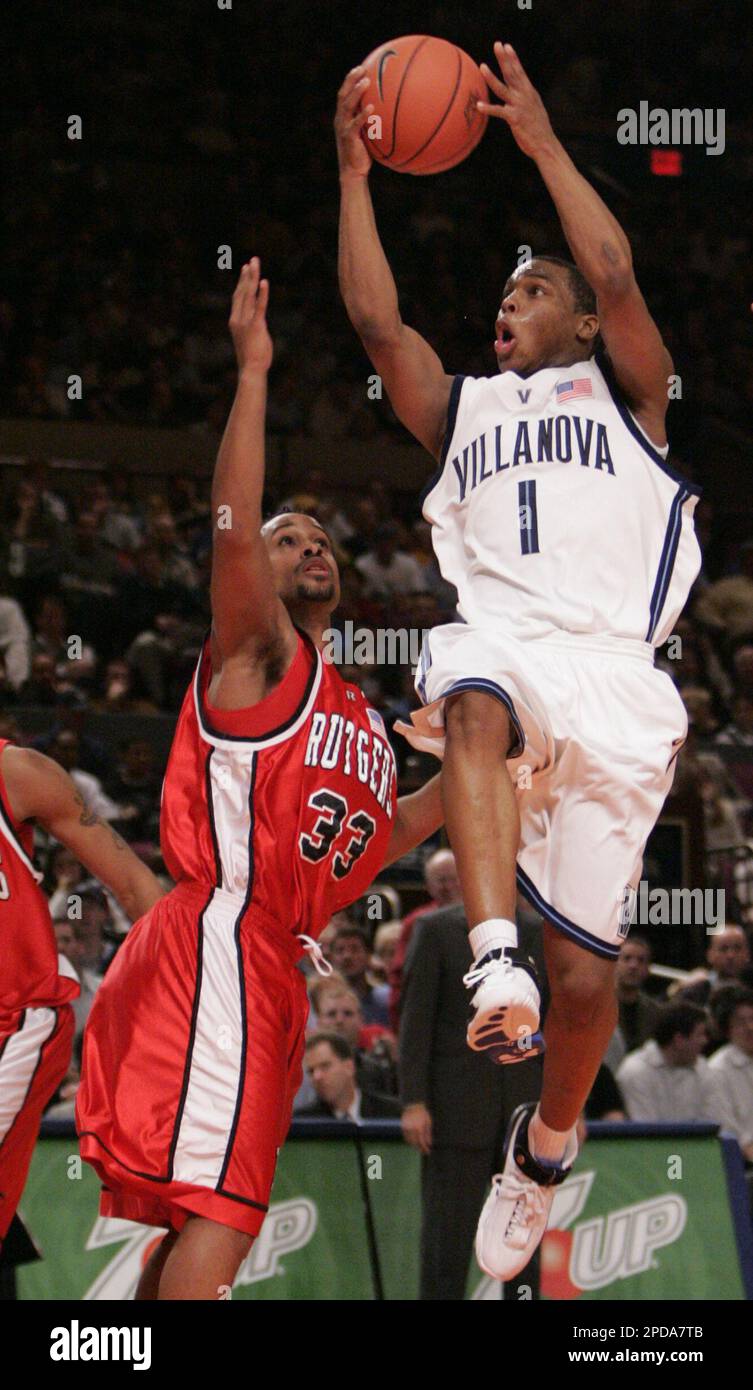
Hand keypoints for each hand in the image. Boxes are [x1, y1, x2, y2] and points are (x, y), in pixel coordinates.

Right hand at [229, 258, 272, 373]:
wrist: (251, 370)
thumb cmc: (252, 359)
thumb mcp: (250, 339)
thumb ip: (252, 327)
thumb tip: (257, 323)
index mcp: (235, 321)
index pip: (238, 297)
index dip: (242, 282)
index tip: (245, 269)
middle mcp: (238, 318)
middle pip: (242, 291)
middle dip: (247, 275)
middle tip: (252, 260)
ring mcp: (246, 321)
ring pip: (249, 294)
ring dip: (253, 277)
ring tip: (255, 264)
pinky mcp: (256, 326)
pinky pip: (259, 306)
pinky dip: (262, 293)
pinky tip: (264, 282)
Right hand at [334, 66, 373, 179]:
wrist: (354, 172)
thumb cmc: (364, 153)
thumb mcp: (367, 134)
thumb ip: (373, 121)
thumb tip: (392, 111)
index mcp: (344, 116)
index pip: (344, 93)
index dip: (350, 79)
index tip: (361, 67)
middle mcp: (340, 119)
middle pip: (343, 94)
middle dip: (351, 80)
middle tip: (362, 68)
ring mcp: (343, 128)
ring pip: (347, 105)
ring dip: (356, 92)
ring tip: (366, 82)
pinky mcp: (348, 138)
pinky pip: (355, 124)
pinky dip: (363, 115)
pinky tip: (372, 107)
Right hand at [401, 1102, 432, 1154]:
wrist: (413, 1105)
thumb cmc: (423, 1113)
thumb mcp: (428, 1123)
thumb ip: (428, 1134)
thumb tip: (429, 1144)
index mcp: (420, 1128)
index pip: (422, 1142)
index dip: (425, 1148)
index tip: (427, 1152)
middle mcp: (412, 1129)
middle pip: (415, 1143)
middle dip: (420, 1148)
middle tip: (423, 1150)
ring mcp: (407, 1128)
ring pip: (410, 1141)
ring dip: (414, 1145)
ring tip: (419, 1146)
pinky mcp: (403, 1127)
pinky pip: (406, 1137)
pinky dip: (410, 1141)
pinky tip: (414, 1141)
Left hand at [477, 42, 555, 160]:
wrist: (545, 144)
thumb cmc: (538, 129)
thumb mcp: (534, 109)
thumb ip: (525, 100)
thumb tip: (518, 97)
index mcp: (529, 92)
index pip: (520, 71)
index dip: (513, 58)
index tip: (506, 45)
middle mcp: (524, 95)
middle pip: (512, 73)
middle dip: (504, 58)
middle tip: (497, 44)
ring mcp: (519, 106)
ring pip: (502, 88)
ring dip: (491, 77)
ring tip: (482, 66)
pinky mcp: (514, 118)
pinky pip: (498, 112)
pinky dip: (488, 108)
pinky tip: (479, 105)